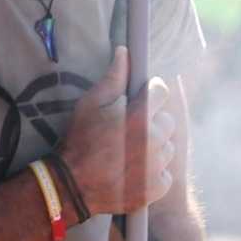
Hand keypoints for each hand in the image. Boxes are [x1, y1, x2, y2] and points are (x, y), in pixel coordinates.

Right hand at [60, 48, 174, 218]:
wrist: (72, 185)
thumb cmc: (80, 140)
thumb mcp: (91, 103)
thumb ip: (113, 78)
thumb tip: (125, 51)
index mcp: (140, 116)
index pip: (161, 91)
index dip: (150, 92)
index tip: (140, 98)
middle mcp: (154, 141)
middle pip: (167, 120)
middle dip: (152, 121)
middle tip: (130, 129)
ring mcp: (158, 167)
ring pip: (168, 147)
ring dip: (155, 147)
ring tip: (130, 152)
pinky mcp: (157, 188)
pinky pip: (165, 173)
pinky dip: (155, 172)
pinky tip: (134, 170)